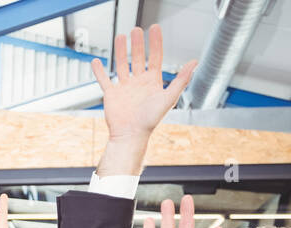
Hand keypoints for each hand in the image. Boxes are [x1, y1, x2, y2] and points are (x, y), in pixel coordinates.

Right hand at [93, 25, 195, 176]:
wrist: (131, 135)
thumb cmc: (150, 120)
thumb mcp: (169, 98)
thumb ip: (181, 79)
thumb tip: (194, 62)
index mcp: (152, 82)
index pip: (155, 57)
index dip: (156, 42)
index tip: (154, 28)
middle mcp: (139, 83)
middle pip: (138, 58)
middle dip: (138, 43)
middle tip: (136, 30)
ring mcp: (124, 88)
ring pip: (122, 65)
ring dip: (121, 51)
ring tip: (120, 37)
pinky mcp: (111, 94)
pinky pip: (104, 80)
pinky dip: (99, 71)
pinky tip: (96, 62)